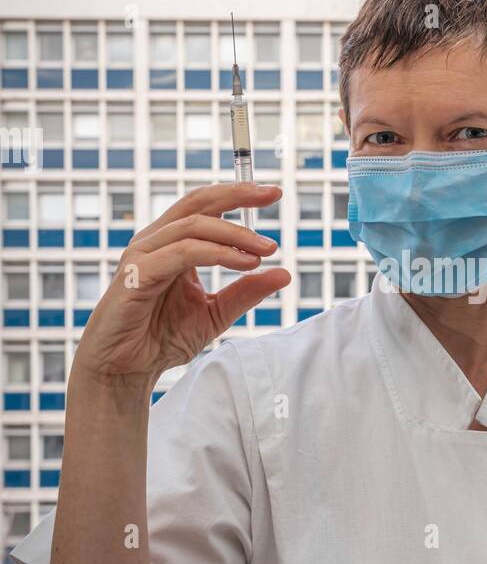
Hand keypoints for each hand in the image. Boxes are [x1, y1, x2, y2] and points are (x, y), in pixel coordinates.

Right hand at [71, 183, 290, 384]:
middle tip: (273, 196)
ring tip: (265, 250)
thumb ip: (245, 293)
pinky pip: (181, 254)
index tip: (273, 193)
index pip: (206, 207)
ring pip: (193, 226)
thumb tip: (284, 273)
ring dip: (234, 234)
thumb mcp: (214, 314)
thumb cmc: (160, 339)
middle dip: (237, 195)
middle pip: (197, 203)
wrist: (125, 370)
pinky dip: (216, 254)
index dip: (238, 194)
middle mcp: (156, 242)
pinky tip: (244, 264)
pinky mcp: (137, 274)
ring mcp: (143, 255)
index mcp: (173, 244)